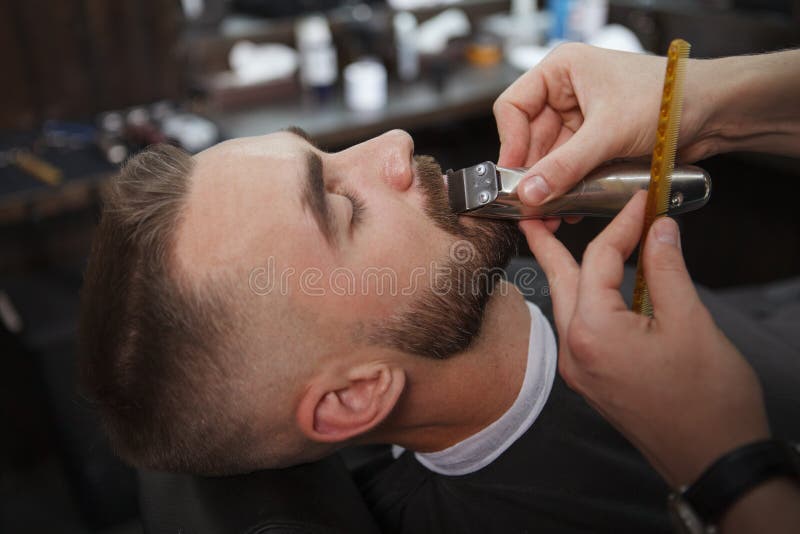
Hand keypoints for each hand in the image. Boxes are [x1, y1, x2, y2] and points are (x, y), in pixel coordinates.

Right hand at [494, 43, 716, 208]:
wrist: (715, 110)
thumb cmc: (667, 98)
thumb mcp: (608, 133)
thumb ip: (564, 166)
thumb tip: (529, 192)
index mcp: (561, 71)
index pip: (513, 107)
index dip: (511, 142)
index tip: (514, 175)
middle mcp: (566, 92)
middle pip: (530, 138)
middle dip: (532, 173)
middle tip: (531, 206)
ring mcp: (580, 118)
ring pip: (549, 158)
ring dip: (550, 186)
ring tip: (551, 214)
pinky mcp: (595, 141)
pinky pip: (570, 167)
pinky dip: (568, 188)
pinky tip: (571, 208)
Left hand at [520, 192, 769, 486]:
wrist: (712, 459)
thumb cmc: (707, 398)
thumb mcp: (690, 321)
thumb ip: (667, 268)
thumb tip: (659, 228)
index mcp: (593, 331)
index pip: (599, 259)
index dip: (622, 225)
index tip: (641, 202)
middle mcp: (574, 350)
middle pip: (560, 281)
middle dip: (548, 244)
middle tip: (534, 215)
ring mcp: (578, 369)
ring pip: (566, 305)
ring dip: (567, 271)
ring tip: (554, 241)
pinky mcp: (589, 379)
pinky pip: (578, 328)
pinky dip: (584, 299)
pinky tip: (597, 286)